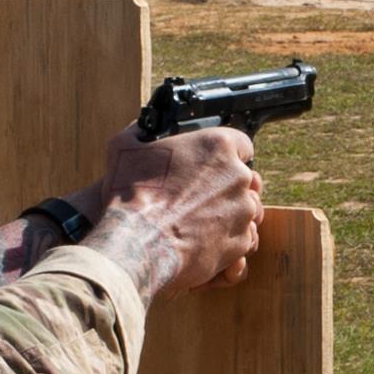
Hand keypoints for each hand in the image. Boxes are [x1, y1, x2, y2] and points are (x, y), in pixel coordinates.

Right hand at [81, 125, 262, 294]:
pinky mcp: (239, 244)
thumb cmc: (130, 194)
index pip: (241, 144)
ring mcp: (242, 212)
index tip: (214, 164)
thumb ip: (141, 132)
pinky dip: (227, 243)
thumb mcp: (125, 147)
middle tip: (202, 197)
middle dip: (228, 188)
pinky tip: (204, 243)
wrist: (137, 244)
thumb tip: (141, 129)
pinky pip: (241, 240)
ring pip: (247, 211)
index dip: (227, 155)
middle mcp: (238, 177)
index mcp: (218, 147)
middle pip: (246, 180)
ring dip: (230, 215)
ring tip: (202, 223)